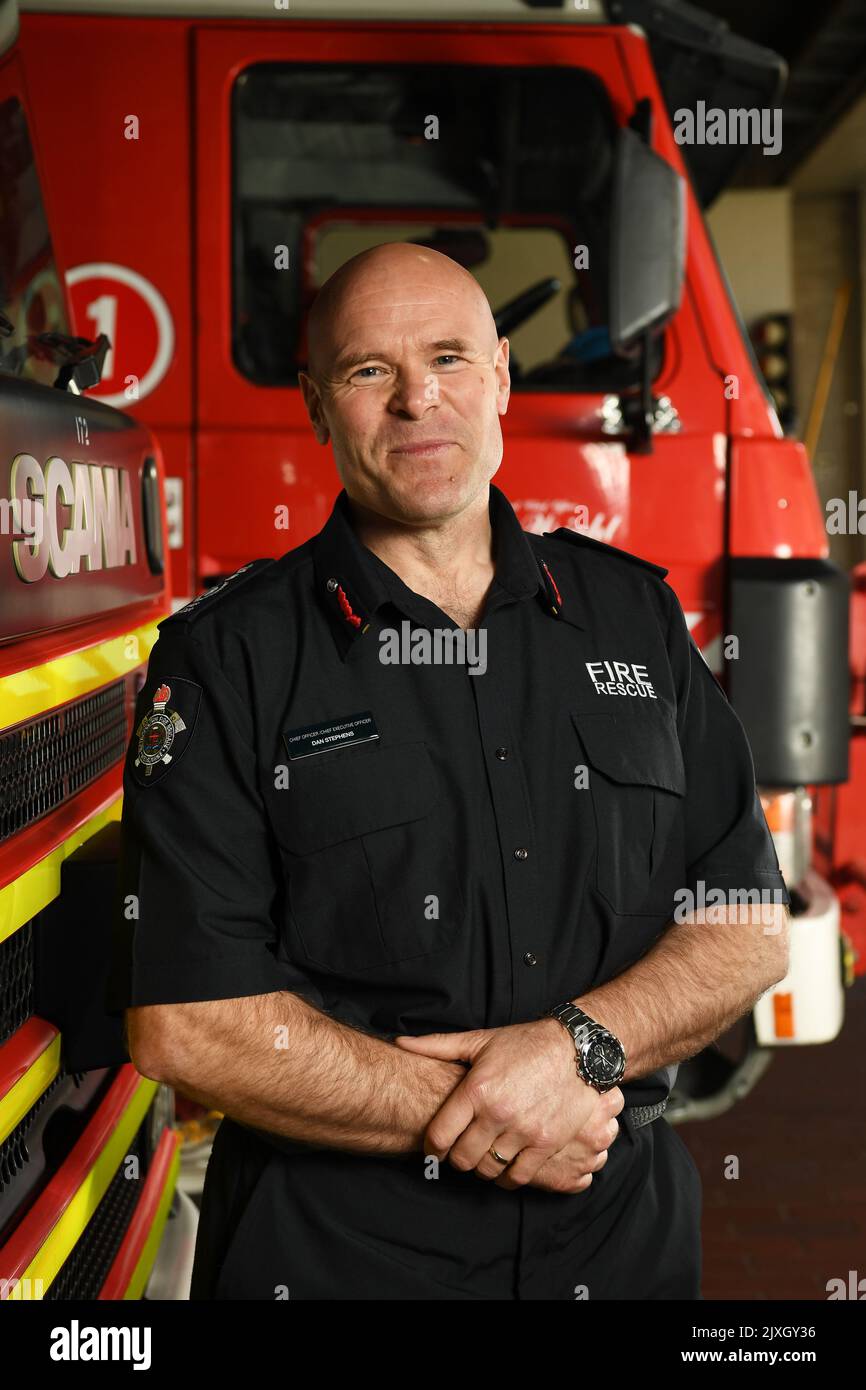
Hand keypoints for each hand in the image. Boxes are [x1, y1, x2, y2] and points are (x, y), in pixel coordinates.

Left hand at [394, 1018, 623, 1187]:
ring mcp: (523, 1132)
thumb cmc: (526, 1044)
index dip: (432, 1148)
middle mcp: (497, 1113)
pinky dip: (507, 1178)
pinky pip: (518, 1177)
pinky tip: (505, 1165)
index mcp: (477, 1089)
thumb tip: (400, 1043)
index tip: (434, 1149)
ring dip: (482, 1167)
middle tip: (460, 1151)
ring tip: (484, 1156)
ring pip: (488, 1170)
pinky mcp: (546, 1144)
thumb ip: (437, 1045)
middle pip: (462, 1158)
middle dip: (457, 1158)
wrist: (578, 1051)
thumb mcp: (480, 1041)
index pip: (440, 1136)